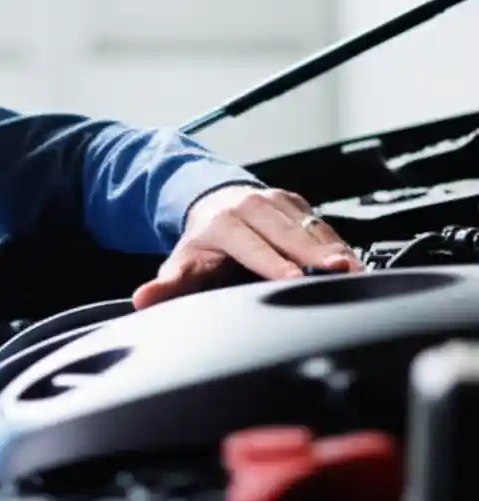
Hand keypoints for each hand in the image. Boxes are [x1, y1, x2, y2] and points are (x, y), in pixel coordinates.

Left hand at [132, 185, 361, 308]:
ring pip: (310, 227)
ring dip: (334, 247)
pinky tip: (355, 262)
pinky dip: (339, 243)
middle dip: (315, 252)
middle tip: (341, 271)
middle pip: (288, 232)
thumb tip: (143, 299)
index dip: (272, 261)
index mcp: (223, 222)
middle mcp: (252, 207)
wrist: (214, 202)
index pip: (251, 244)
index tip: (292, 277)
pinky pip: (322, 225)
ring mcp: (278, 202)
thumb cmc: (204, 242)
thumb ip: (167, 285)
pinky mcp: (298, 204)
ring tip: (357, 268)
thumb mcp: (182, 263)